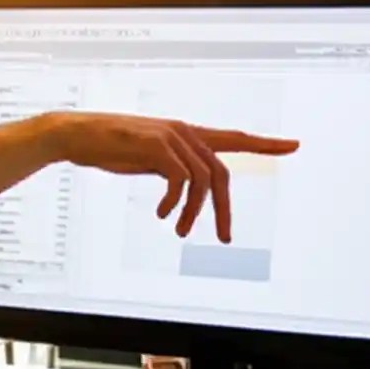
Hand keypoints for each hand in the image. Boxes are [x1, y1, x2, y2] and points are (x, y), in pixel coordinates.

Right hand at [43, 112, 298, 242]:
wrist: (76, 135)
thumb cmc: (109, 146)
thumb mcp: (149, 158)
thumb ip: (173, 166)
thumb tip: (187, 188)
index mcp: (186, 133)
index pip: (234, 137)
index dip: (265, 143)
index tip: (293, 144)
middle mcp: (184, 131)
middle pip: (221, 173)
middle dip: (224, 209)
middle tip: (223, 237)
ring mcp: (171, 135)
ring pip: (203, 180)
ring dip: (194, 212)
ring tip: (179, 231)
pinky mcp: (156, 145)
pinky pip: (179, 180)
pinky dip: (173, 202)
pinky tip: (161, 213)